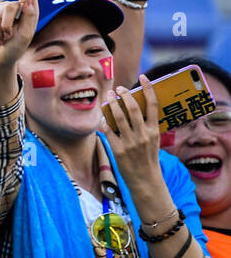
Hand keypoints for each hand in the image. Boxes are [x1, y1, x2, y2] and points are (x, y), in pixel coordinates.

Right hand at [0, 0, 37, 68]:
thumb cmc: (16, 46)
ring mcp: (2, 8)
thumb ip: (29, 15)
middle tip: (9, 36)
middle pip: (11, 5)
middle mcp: (17, 6)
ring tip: (3, 37)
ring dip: (0, 30)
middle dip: (7, 24)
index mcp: (30, 10)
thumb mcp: (26, 33)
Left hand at [102, 76, 163, 192]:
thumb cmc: (148, 158)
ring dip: (112, 104)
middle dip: (125, 95)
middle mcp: (143, 134)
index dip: (149, 89)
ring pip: (119, 117)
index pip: (153, 105)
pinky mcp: (118, 149)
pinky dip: (104, 122)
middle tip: (119, 88)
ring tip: (109, 97)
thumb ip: (145, 125)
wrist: (145, 180)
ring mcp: (130, 142)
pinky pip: (109, 131)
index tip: (144, 77)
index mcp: (154, 131)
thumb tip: (132, 107)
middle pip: (133, 108)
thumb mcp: (152, 140)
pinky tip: (102, 116)